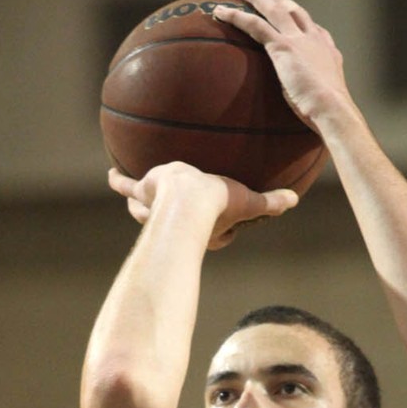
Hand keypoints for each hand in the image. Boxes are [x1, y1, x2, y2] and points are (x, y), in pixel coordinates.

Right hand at [107, 162, 296, 249]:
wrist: (189, 201)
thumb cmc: (219, 206)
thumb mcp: (249, 201)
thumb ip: (271, 202)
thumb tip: (295, 200)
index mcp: (203, 229)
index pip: (214, 231)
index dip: (223, 229)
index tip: (226, 225)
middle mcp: (175, 222)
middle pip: (175, 223)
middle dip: (173, 220)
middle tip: (169, 213)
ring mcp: (155, 207)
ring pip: (145, 209)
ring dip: (140, 205)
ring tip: (133, 193)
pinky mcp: (144, 192)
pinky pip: (127, 188)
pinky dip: (119, 182)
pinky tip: (111, 176)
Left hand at [213, 0, 350, 128]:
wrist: (332, 108)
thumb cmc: (330, 114)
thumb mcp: (327, 99)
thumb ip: (316, 95)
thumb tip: (311, 109)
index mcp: (327, 50)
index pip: (313, 27)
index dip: (301, 20)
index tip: (293, 14)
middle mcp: (314, 38)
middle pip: (294, 10)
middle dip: (280, 1)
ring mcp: (298, 39)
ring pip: (274, 10)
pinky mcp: (283, 46)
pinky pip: (256, 25)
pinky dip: (237, 17)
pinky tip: (223, 13)